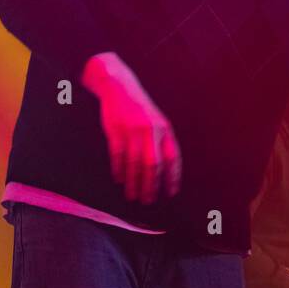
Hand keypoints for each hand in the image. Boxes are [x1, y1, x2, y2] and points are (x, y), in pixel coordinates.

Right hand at [81, 52, 180, 203]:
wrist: (120, 87)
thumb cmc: (139, 108)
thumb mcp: (156, 120)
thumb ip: (162, 141)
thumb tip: (166, 169)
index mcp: (164, 129)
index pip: (172, 158)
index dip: (172, 177)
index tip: (171, 192)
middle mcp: (151, 131)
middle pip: (153, 165)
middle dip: (151, 186)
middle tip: (148, 200)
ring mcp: (133, 131)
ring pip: (134, 164)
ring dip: (134, 182)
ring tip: (132, 195)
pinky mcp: (116, 130)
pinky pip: (118, 156)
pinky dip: (119, 170)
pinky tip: (119, 179)